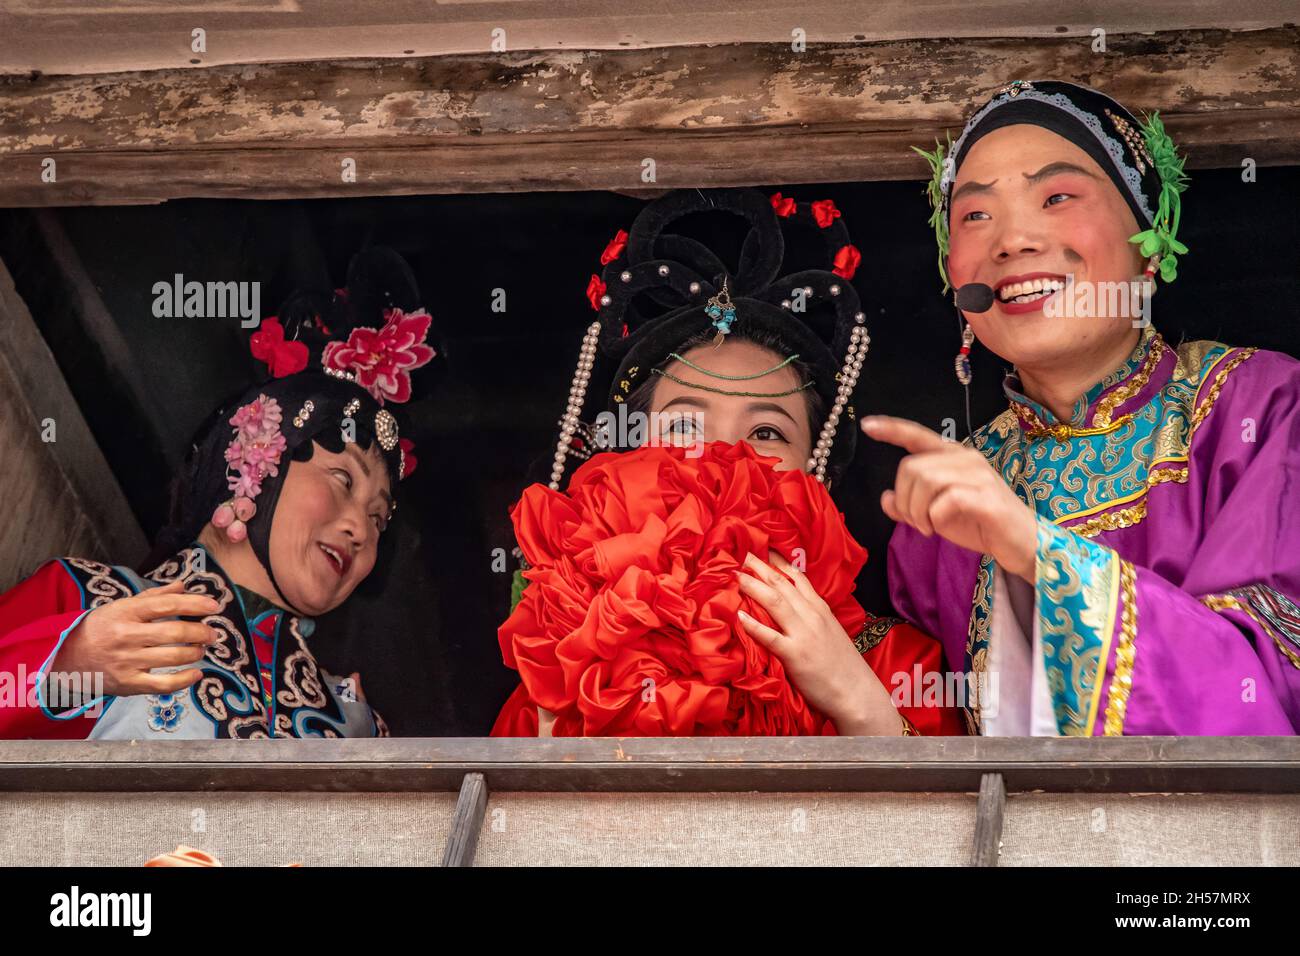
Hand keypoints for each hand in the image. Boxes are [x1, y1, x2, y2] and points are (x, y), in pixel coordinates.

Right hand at [52, 578, 220, 697]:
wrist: (67, 657)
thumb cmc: (101, 629)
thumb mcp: (122, 607)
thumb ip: (154, 597)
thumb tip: (183, 585)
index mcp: (126, 612)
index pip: (166, 604)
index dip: (194, 604)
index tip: (214, 606)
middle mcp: (127, 636)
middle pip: (174, 631)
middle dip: (201, 631)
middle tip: (212, 633)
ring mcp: (127, 661)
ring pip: (173, 657)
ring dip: (196, 652)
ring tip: (201, 649)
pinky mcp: (128, 684)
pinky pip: (163, 684)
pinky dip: (185, 680)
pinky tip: (197, 673)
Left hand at [735, 552, 901, 734]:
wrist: (857, 693)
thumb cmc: (843, 666)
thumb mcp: (831, 632)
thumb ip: (814, 617)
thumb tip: (794, 607)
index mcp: (820, 610)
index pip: (798, 578)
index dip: (779, 562)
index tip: (763, 550)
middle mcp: (812, 616)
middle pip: (782, 584)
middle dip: (760, 567)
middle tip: (742, 553)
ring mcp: (803, 634)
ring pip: (775, 602)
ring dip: (753, 586)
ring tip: (735, 574)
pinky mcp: (795, 655)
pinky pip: (770, 636)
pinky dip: (753, 624)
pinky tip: (739, 615)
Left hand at [861, 415, 1037, 582]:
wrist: (1019, 545)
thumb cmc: (979, 525)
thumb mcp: (936, 515)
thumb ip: (911, 505)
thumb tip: (886, 498)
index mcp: (953, 457)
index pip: (918, 436)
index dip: (892, 429)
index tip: (868, 425)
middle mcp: (966, 459)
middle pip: (911, 466)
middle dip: (904, 499)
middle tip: (915, 521)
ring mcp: (979, 475)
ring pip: (925, 480)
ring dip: (916, 510)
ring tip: (926, 526)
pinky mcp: (987, 496)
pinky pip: (945, 499)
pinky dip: (933, 517)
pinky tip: (937, 527)